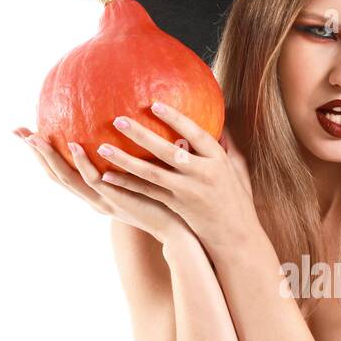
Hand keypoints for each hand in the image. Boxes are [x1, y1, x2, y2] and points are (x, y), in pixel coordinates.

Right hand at [13, 123, 196, 248]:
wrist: (177, 229)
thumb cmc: (163, 200)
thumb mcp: (141, 176)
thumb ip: (131, 155)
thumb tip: (132, 120)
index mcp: (95, 192)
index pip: (61, 172)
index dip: (43, 155)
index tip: (26, 134)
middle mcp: (92, 198)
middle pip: (55, 174)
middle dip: (35, 153)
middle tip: (17, 131)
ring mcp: (101, 201)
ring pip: (67, 178)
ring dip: (50, 157)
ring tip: (34, 137)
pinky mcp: (115, 201)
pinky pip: (94, 180)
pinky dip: (82, 163)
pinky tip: (76, 144)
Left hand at [84, 102, 260, 258]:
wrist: (235, 237)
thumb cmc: (238, 200)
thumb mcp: (239, 169)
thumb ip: (228, 146)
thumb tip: (221, 122)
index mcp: (217, 159)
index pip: (195, 133)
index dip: (176, 118)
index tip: (155, 104)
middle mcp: (201, 173)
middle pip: (166, 151)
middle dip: (141, 135)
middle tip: (118, 120)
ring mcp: (187, 191)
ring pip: (151, 173)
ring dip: (125, 160)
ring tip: (102, 148)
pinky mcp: (176, 206)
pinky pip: (147, 192)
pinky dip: (127, 184)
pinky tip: (107, 176)